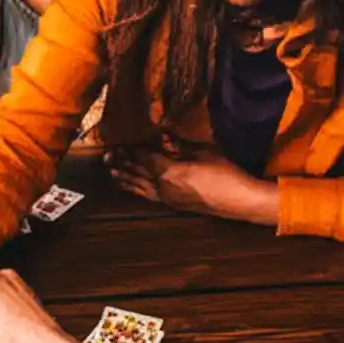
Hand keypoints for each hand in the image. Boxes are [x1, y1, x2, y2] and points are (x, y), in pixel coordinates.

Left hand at [106, 148, 277, 224]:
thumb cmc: (225, 174)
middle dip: (121, 164)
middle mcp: (162, 186)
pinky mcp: (172, 204)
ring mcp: (166, 197)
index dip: (130, 151)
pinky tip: (131, 188)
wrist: (237, 201)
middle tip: (106, 157)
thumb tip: (164, 138)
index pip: (143, 158)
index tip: (118, 144)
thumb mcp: (203, 154)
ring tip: (111, 172)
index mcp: (168, 171)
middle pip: (137, 173)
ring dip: (125, 178)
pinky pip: (148, 195)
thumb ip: (180, 147)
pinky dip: (136, 190)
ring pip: (139, 186)